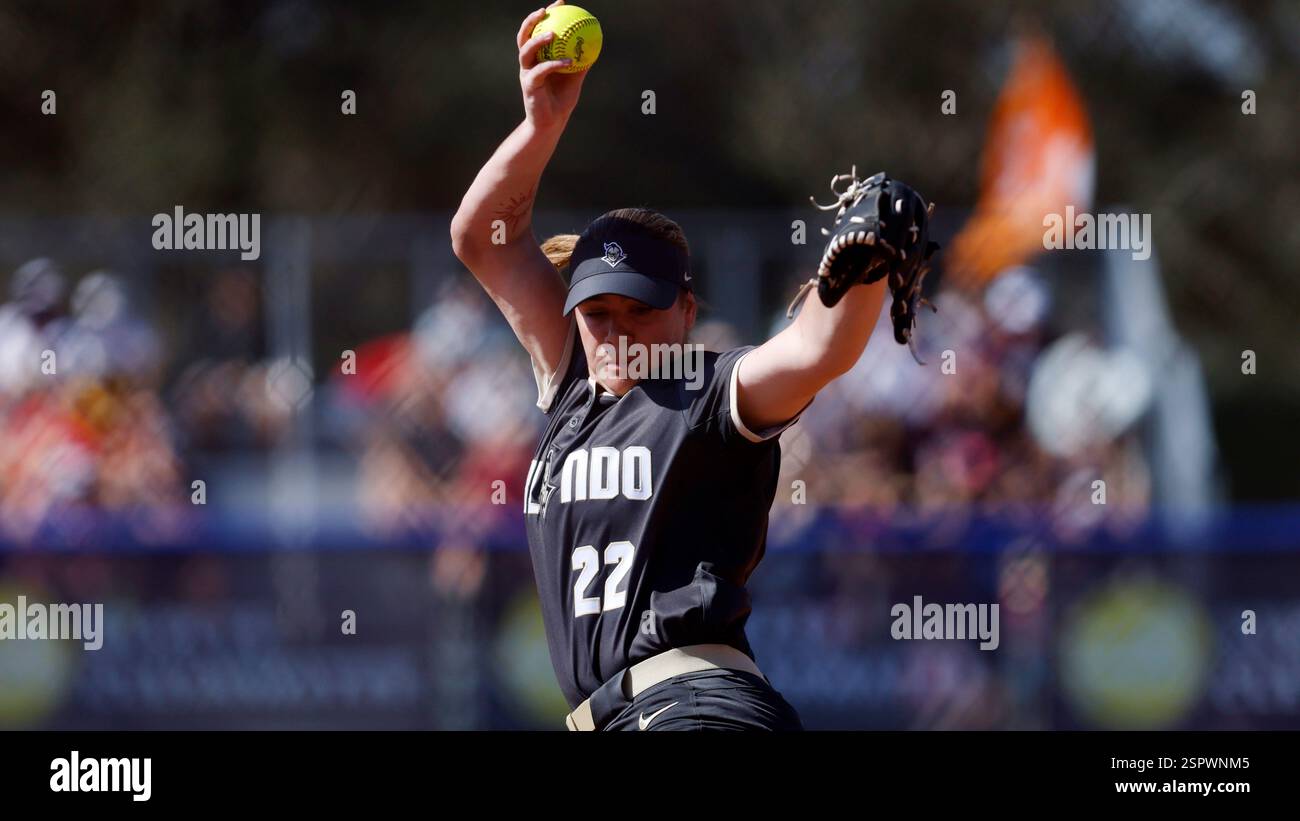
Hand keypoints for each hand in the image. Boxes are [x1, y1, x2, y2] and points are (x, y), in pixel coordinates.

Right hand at [517, 1, 588, 129]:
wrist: (552, 123)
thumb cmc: (561, 100)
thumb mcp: (575, 78)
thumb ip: (581, 62)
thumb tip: (595, 44)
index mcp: (536, 58)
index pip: (536, 31)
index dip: (545, 16)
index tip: (559, 3)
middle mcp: (528, 64)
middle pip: (523, 36)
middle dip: (532, 21)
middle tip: (545, 11)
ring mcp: (526, 74)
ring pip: (526, 52)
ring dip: (537, 40)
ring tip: (552, 33)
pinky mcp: (529, 86)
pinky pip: (541, 71)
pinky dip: (554, 65)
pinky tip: (568, 61)